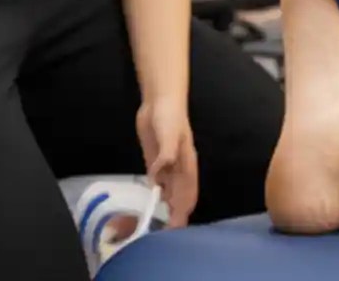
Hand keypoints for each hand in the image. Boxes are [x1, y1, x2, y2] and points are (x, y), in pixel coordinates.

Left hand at [134, 100, 198, 228]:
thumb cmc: (169, 116)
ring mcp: (167, 166)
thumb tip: (160, 176)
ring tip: (158, 226)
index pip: (187, 194)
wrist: (160, 101)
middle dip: (176, 215)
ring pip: (169, 193)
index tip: (176, 228)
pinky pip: (157, 184)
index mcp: (187, 165)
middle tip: (166, 236)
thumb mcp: (168, 134)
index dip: (183, 211)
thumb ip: (166, 154)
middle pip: (180, 197)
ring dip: (166, 208)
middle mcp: (179, 169)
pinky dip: (156, 195)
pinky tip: (151, 204)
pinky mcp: (155, 162)